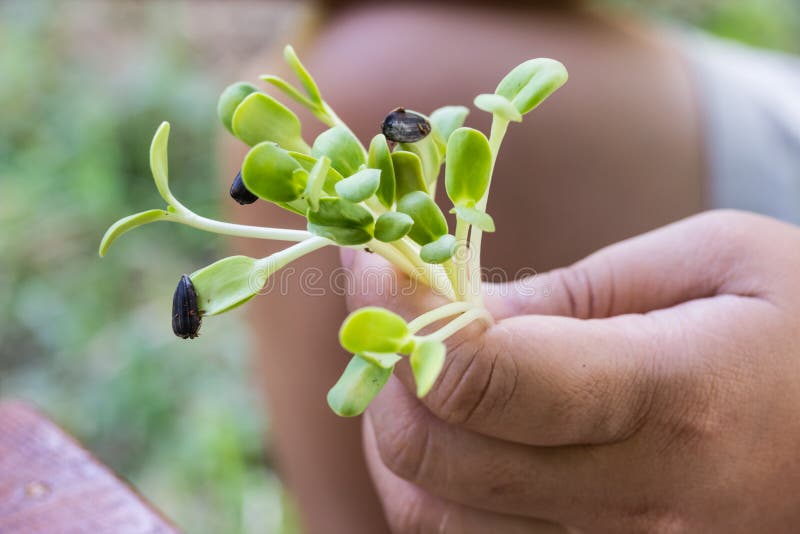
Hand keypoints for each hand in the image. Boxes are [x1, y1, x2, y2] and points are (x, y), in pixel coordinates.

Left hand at [342, 210, 799, 532]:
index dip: (400, 312)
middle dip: (384, 369)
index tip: (375, 258)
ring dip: (397, 432)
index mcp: (671, 399)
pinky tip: (459, 433)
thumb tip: (455, 309)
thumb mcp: (717, 263)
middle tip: (390, 304)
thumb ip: (575, 294)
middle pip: (434, 455)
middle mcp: (639, 505)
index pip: (481, 379)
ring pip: (432, 518)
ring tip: (418, 364)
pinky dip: (435, 489)